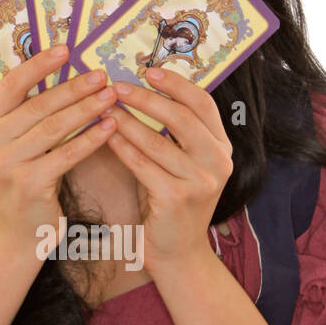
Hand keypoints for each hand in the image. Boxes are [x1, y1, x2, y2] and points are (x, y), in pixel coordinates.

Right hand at [0, 46, 117, 248]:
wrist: (16, 233)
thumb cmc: (24, 180)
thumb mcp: (15, 144)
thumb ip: (28, 114)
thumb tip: (65, 73)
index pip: (10, 84)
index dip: (38, 64)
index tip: (66, 49)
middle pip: (37, 105)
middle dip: (73, 87)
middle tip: (101, 74)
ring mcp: (6, 164)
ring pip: (54, 127)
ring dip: (86, 109)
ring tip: (111, 96)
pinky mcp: (29, 184)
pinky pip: (67, 154)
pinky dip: (91, 139)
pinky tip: (110, 127)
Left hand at [103, 68, 233, 270]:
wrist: (178, 253)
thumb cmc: (172, 203)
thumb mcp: (184, 164)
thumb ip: (176, 133)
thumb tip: (146, 90)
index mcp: (222, 148)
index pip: (203, 104)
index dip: (176, 84)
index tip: (149, 70)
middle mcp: (217, 162)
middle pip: (182, 117)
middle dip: (146, 98)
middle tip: (117, 86)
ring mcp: (200, 182)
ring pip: (158, 141)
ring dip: (127, 121)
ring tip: (103, 108)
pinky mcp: (176, 199)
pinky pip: (143, 165)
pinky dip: (122, 147)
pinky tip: (105, 136)